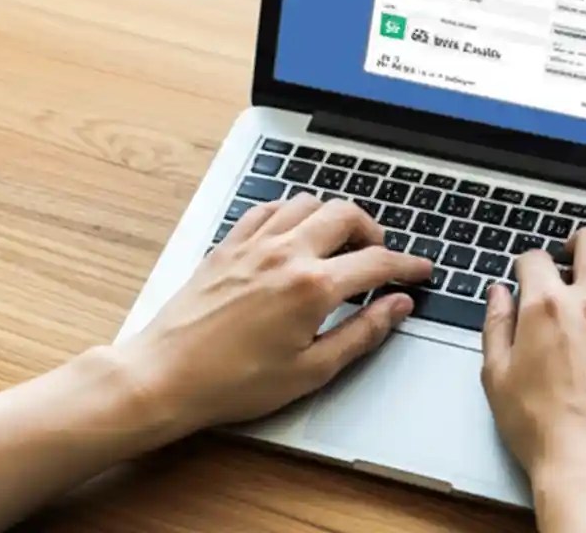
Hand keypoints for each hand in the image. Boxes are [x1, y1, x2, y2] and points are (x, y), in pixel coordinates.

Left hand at [122, 194, 431, 435]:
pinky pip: (268, 209)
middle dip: (373, 231)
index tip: (420, 271)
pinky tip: (294, 232)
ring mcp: (253, 244)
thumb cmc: (234, 382)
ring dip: (333, 216)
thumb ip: (362, 333)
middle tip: (380, 254)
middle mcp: (286, 254)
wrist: (165, 376)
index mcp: (313, 287)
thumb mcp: (311, 370)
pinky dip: (291, 213)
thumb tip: (397, 308)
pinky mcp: (228, 245)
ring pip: (308, 202)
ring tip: (340, 241)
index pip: (377, 262)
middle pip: (347, 215)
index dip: (407, 265)